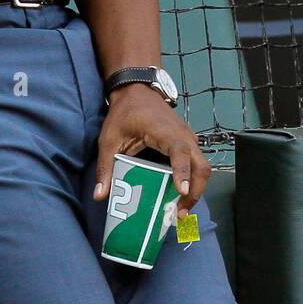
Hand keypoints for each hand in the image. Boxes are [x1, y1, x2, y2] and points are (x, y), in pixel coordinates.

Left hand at [93, 84, 208, 218]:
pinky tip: (179, 196)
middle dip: (195, 192)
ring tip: (180, 210)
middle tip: (179, 213)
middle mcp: (183, 136)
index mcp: (165, 132)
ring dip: (196, 189)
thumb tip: (99, 196)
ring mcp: (188, 139)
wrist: (138, 90)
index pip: (180, 152)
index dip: (183, 173)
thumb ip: (105, 167)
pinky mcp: (188, 143)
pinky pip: (197, 164)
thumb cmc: (125, 113)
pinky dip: (193, 181)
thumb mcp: (109, 139)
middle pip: (201, 166)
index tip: (181, 192)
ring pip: (202, 166)